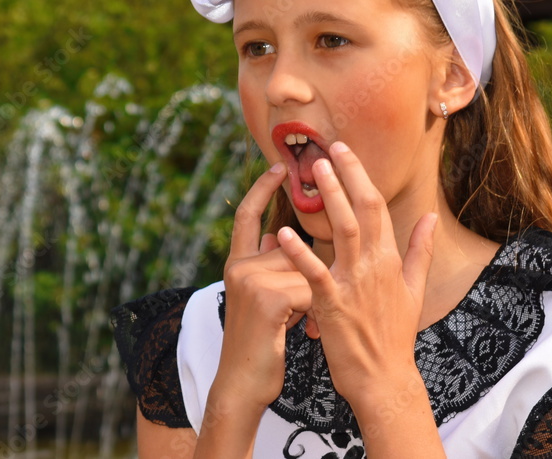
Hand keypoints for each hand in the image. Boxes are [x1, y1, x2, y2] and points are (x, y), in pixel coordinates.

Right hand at [213, 161, 311, 409]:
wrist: (243, 385)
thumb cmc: (260, 342)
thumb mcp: (262, 296)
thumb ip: (267, 264)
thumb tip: (274, 235)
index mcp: (238, 264)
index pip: (247, 215)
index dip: (262, 189)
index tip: (278, 166)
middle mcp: (239, 266)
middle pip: (290, 246)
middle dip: (305, 274)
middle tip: (292, 309)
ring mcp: (250, 280)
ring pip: (305, 266)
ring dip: (311, 296)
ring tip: (292, 326)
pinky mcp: (266, 297)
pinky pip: (308, 286)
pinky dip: (312, 308)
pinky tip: (298, 330)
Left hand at [277, 141, 436, 405]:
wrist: (384, 378)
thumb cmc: (395, 335)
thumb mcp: (414, 289)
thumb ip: (420, 250)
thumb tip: (430, 217)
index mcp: (390, 259)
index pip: (377, 207)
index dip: (360, 176)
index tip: (344, 151)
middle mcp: (375, 265)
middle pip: (363, 210)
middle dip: (346, 176)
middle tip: (327, 147)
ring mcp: (355, 284)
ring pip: (344, 231)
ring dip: (330, 199)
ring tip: (313, 172)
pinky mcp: (334, 305)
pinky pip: (315, 273)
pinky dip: (299, 253)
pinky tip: (282, 233)